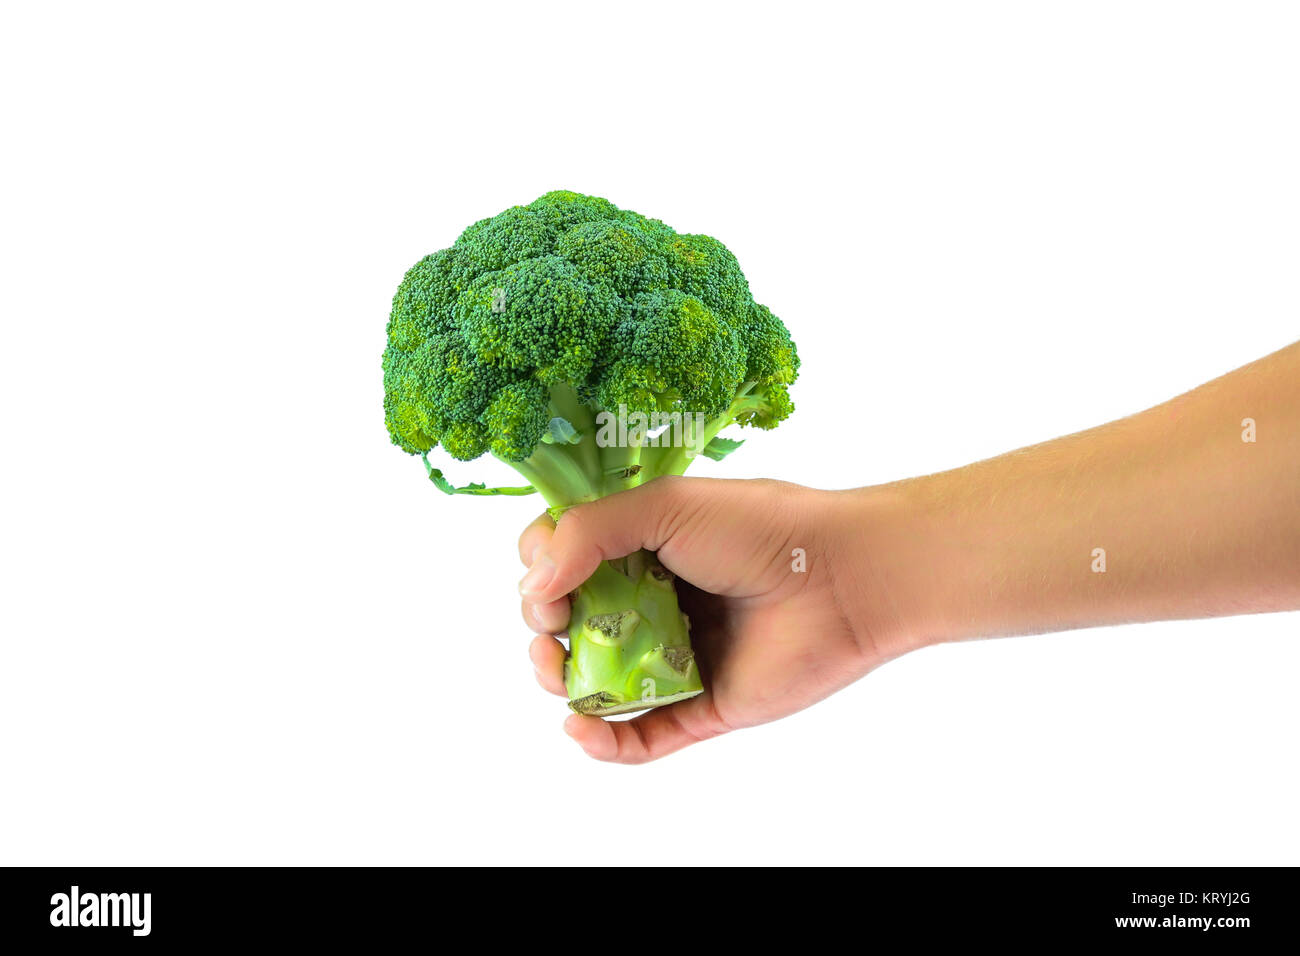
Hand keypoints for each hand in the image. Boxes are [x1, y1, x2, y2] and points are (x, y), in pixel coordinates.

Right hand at [517, 476, 877, 762]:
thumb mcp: (664, 505)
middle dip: (541, 630)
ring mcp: (675, 656)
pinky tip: (579, 730)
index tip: (548, 575)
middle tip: (552, 626)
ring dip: (559, 684)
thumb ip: (588, 533)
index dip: (541, 570)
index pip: (565, 561)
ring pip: (595, 684)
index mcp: (643, 548)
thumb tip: (532, 585)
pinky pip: (639, 737)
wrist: (841, 578)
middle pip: (568, 625)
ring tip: (558, 675)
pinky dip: (601, 743)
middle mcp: (653, 600)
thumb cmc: (760, 528)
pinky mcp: (700, 707)